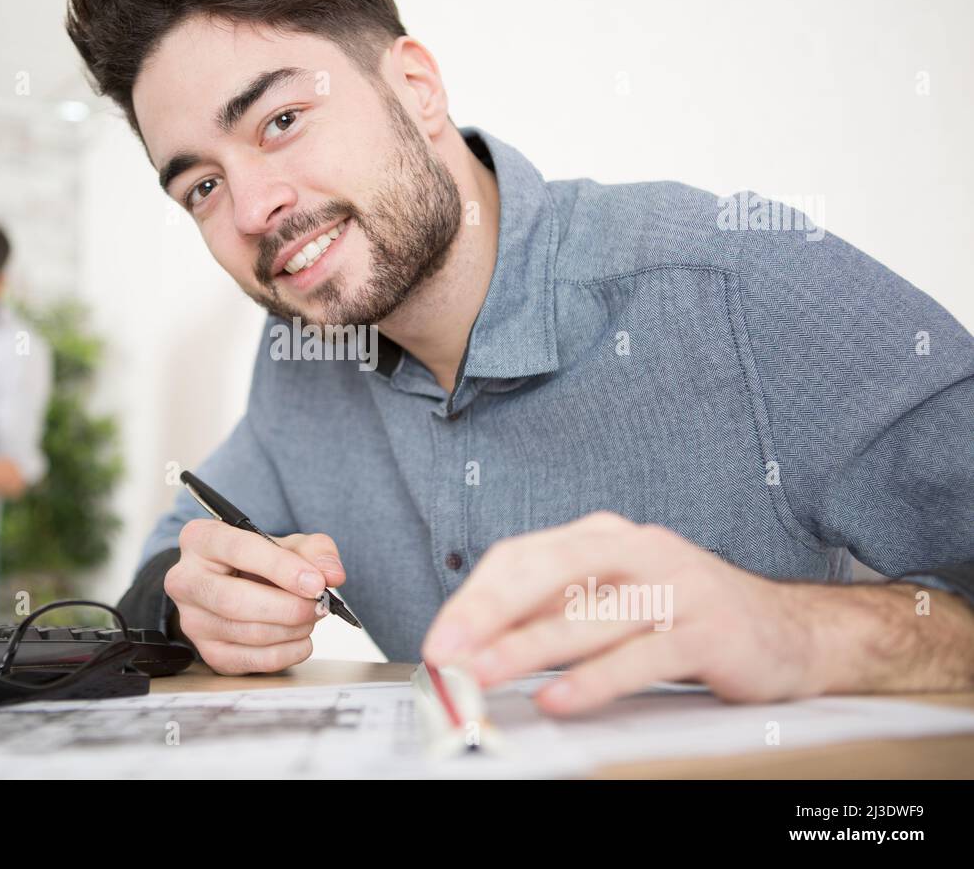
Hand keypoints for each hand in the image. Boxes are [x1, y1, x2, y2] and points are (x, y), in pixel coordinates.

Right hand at [164, 518, 346, 674]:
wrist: (235, 584)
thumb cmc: (259, 561)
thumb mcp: (287, 543)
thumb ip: (315, 551)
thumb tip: (332, 574)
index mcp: (200, 539)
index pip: (239, 550)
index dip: (282, 568)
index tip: (317, 583)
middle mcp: (185, 580)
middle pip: (236, 601)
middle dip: (288, 607)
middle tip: (319, 606)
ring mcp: (192, 620)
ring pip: (246, 633)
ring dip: (291, 629)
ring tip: (311, 617)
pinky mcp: (207, 652)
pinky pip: (251, 660)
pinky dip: (286, 654)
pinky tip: (300, 640)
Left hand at [421, 511, 828, 715]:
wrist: (791, 632)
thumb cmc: (686, 615)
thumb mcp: (615, 599)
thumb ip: (556, 611)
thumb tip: (480, 641)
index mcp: (606, 537)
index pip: (524, 556)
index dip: (477, 597)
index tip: (443, 637)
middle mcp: (639, 550)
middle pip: (549, 572)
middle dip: (490, 612)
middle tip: (450, 650)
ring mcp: (677, 586)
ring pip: (589, 617)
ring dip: (527, 649)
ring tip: (483, 675)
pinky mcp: (709, 630)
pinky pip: (640, 656)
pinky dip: (593, 680)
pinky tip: (558, 699)